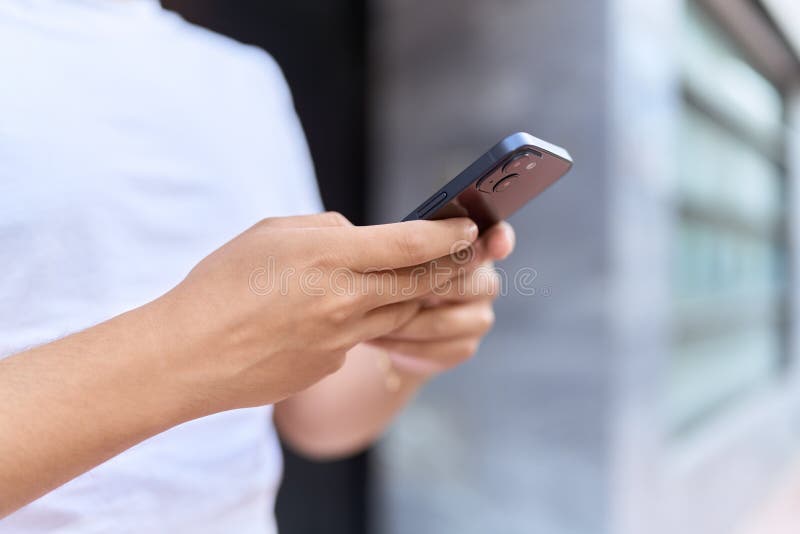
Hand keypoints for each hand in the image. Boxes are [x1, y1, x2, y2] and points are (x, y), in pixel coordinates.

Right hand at [150, 212, 478, 416]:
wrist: (190, 355)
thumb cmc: (222, 283)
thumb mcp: (271, 234)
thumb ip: (326, 229)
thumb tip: (361, 236)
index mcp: (328, 256)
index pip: (410, 244)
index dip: (448, 235)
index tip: (470, 227)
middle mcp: (344, 300)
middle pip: (420, 282)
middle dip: (453, 264)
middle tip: (472, 251)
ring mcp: (341, 339)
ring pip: (400, 312)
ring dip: (418, 293)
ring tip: (426, 276)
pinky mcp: (331, 364)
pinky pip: (363, 336)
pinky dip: (368, 319)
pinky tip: (345, 311)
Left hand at [368, 222, 514, 380]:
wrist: (387, 327)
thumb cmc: (390, 277)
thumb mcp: (392, 252)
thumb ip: (403, 239)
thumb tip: (380, 231)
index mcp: (470, 246)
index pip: (498, 236)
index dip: (500, 239)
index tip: (496, 244)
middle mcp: (483, 281)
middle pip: (464, 281)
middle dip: (423, 284)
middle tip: (386, 285)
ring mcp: (478, 317)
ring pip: (444, 320)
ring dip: (404, 319)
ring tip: (370, 314)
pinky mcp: (464, 347)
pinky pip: (435, 348)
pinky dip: (403, 343)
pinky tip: (379, 336)